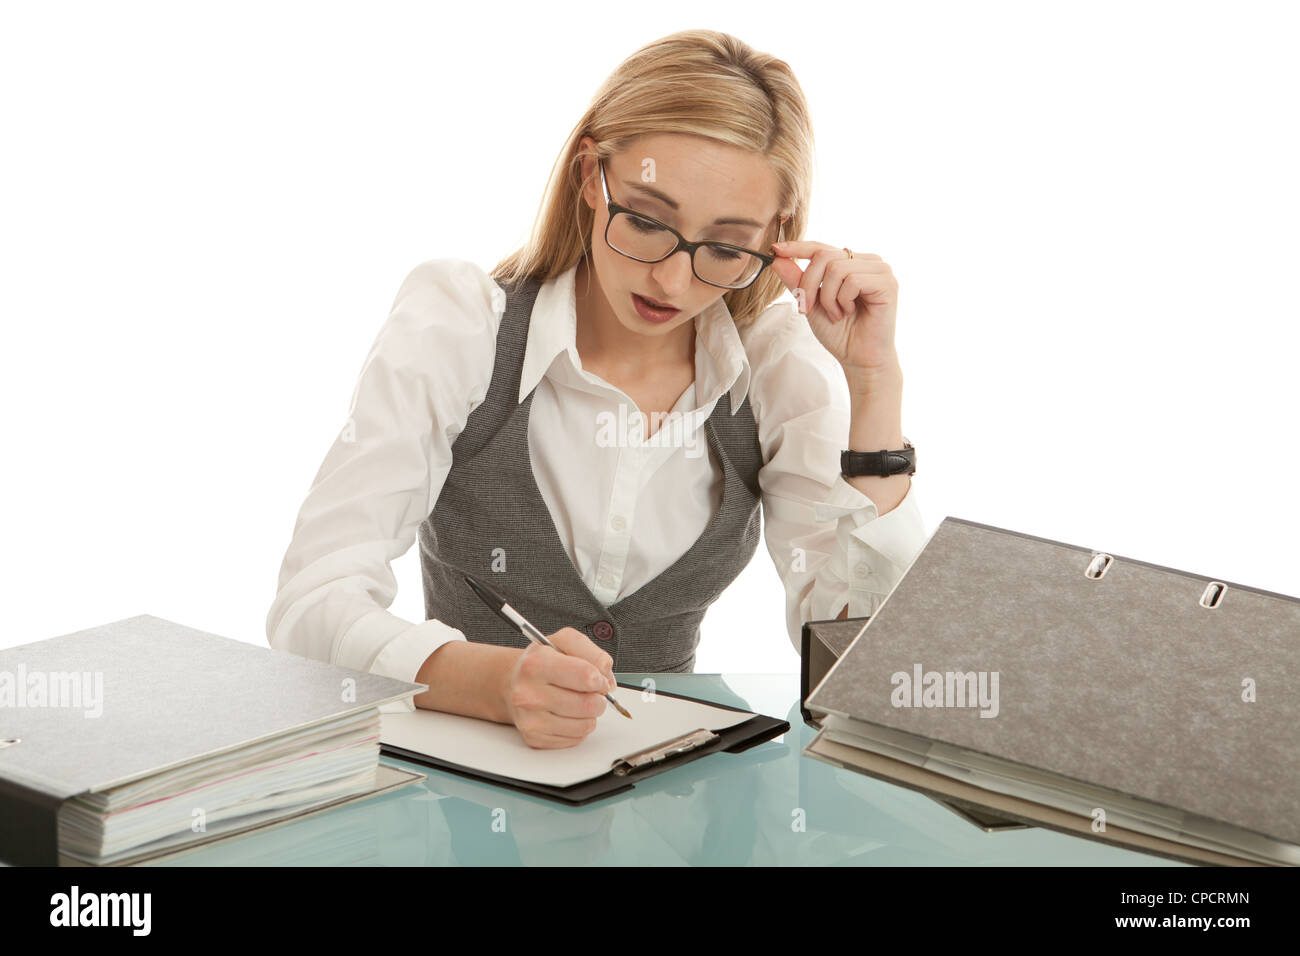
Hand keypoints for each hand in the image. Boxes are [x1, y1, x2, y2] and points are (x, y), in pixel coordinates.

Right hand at [501, 627, 616, 748]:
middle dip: (598, 698)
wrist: (514, 682)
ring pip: (585, 725)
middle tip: (591, 692)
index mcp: (536, 664)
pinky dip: (579, 727)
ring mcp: (530, 719)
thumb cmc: (541, 662)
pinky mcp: (535, 738)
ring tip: (578, 701)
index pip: (586, 676)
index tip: (598, 678)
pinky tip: (568, 714)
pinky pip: (575, 738)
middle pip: (588, 704)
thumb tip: (606, 676)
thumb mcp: (565, 642)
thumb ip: (593, 652)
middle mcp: (528, 693)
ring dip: (590, 714)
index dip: (600, 679)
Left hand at [768, 240, 899, 376]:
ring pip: (836, 268)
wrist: (859, 359)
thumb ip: (797, 280)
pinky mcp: (887, 283)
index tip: (775, 250)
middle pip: (824, 256)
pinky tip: (849, 312)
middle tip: (808, 308)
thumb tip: (777, 258)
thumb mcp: (811, 303)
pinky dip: (843, 300)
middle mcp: (867, 261)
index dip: (798, 247)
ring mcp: (880, 270)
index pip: (821, 247)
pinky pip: (853, 280)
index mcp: (851, 263)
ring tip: (836, 314)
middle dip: (809, 284)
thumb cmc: (840, 333)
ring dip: (828, 297)